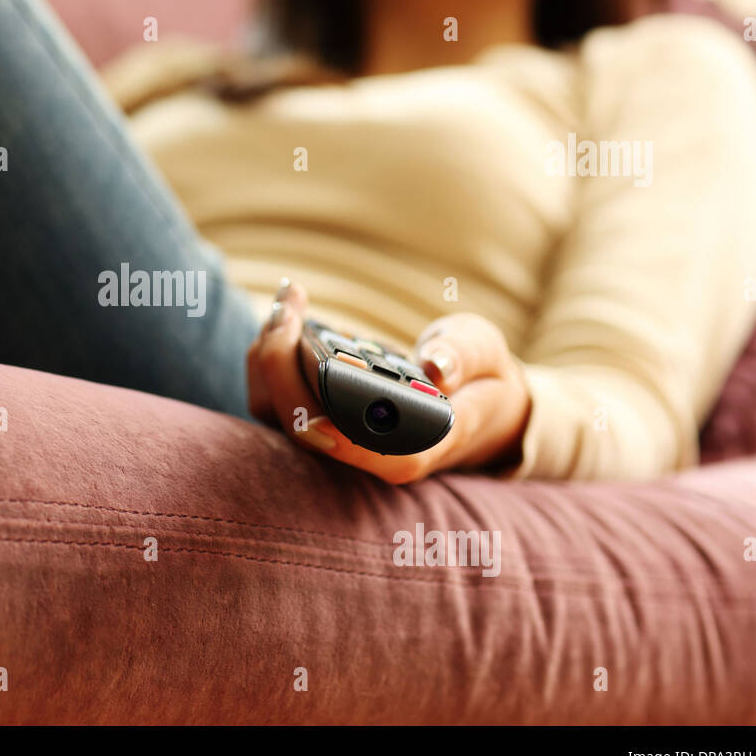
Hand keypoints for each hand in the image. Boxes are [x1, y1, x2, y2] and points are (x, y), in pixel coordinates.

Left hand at [246, 281, 530, 483]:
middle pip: (300, 426)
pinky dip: (273, 354)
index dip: (328, 423)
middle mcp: (365, 454)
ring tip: (289, 300)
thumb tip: (435, 368)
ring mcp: (336, 439)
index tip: (310, 382)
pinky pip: (277, 394)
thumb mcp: (486, 356)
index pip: (359, 449)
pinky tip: (290, 313)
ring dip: (269, 354)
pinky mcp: (319, 418)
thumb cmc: (480, 378)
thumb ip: (462, 357)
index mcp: (412, 451)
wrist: (477, 400)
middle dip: (281, 362)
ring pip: (277, 411)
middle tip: (290, 305)